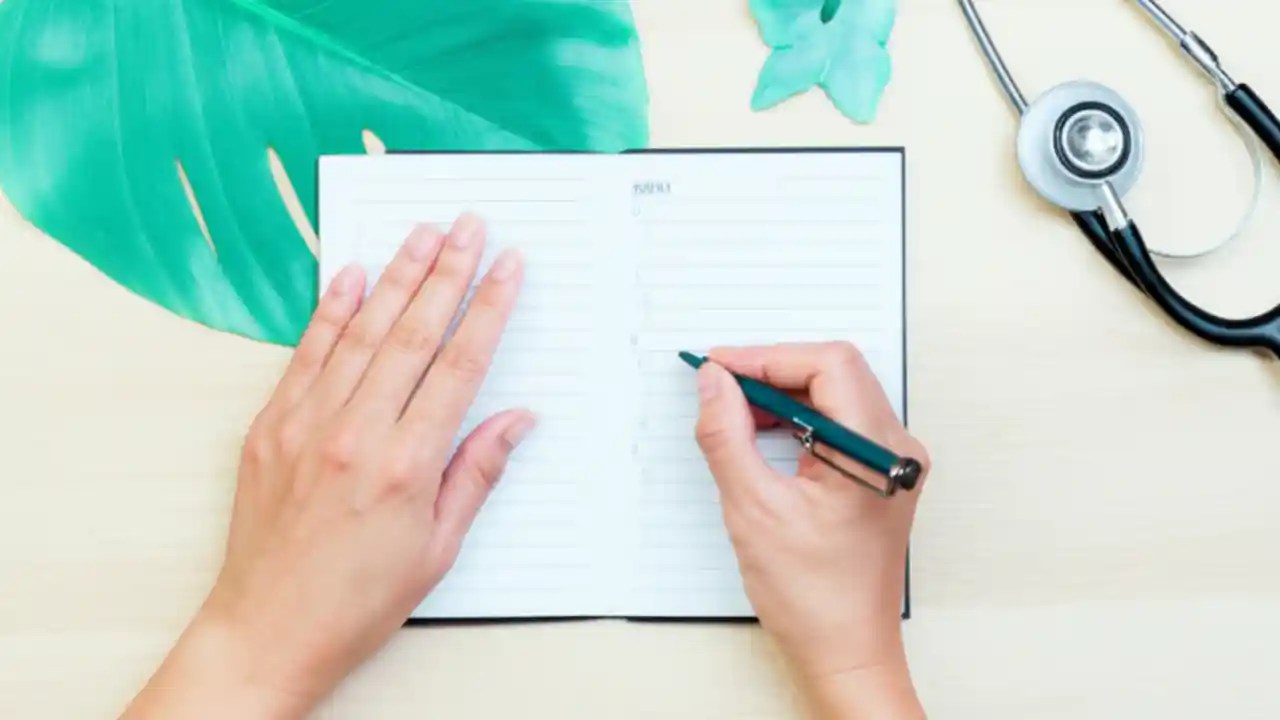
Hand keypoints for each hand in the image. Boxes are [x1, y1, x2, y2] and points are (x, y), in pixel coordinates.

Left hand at [123, 215, 533, 718]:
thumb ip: (476, 474)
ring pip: (361, 332)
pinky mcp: (270, 426)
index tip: (507, 269)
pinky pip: (306, 354)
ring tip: (423, 235)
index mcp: (406, 465)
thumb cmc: (355, 600)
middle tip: (470, 228)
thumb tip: (516, 420)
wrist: (267, 630)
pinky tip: (349, 276)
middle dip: (447, 273)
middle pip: (412, 333)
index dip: (488, 310)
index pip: (458, 366)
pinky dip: (329, 311)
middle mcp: (355, 433)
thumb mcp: (437, 549)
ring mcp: (306, 424)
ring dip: (396, 277)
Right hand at [693, 343, 928, 718]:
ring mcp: (891, 460)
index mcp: (876, 452)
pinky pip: (838, 421)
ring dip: (783, 395)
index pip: (828, 365)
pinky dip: (797, 419)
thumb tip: (713, 382)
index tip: (719, 367)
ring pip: (835, 394)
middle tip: (719, 385)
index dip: (768, 357)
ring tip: (733, 413)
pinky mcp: (879, 473)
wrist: (847, 650)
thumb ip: (727, 435)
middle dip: (772, 371)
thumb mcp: (753, 509)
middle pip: (834, 372)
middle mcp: (896, 448)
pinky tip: (760, 434)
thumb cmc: (813, 597)